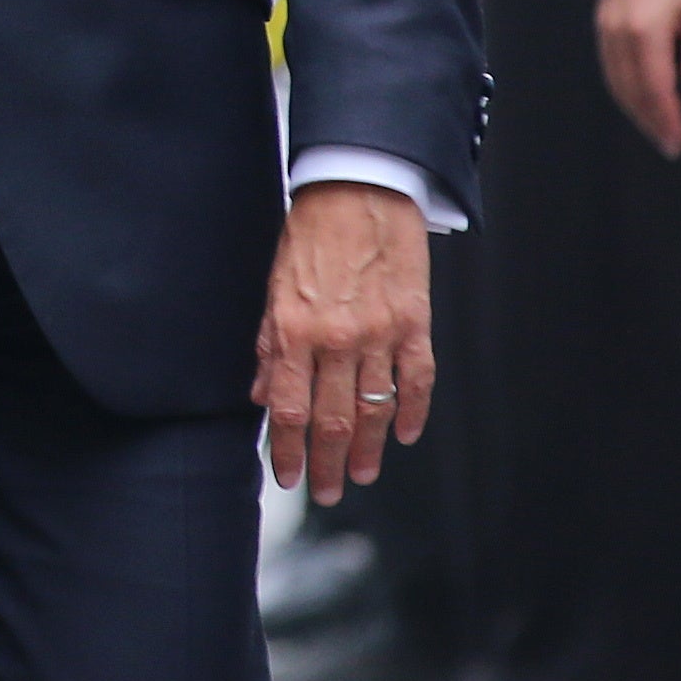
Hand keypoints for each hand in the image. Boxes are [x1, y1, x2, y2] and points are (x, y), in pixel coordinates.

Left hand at [254, 181, 432, 504]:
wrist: (358, 188)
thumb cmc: (310, 233)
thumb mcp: (273, 286)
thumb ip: (270, 346)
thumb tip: (262, 394)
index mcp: (294, 329)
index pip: (289, 409)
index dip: (286, 450)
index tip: (286, 478)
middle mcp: (337, 338)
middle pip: (331, 420)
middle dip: (326, 464)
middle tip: (325, 492)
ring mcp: (380, 333)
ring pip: (375, 409)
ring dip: (368, 449)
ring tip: (361, 475)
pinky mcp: (415, 323)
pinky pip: (417, 381)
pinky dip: (412, 412)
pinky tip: (405, 435)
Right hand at [597, 0, 680, 158]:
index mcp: (644, 28)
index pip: (654, 87)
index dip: (666, 118)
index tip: (678, 141)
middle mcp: (617, 30)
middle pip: (631, 89)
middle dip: (650, 121)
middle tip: (670, 145)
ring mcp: (605, 26)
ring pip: (616, 80)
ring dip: (635, 109)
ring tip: (657, 129)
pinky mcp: (602, 22)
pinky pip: (610, 66)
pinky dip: (624, 89)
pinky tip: (640, 101)